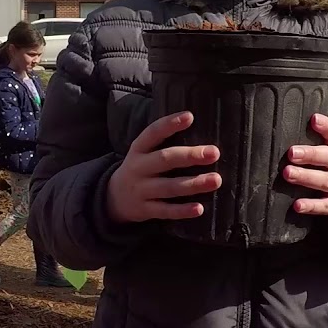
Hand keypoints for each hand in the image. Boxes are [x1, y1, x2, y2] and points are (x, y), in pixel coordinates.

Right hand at [105, 111, 221, 223]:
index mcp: (138, 149)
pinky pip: (165, 210)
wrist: (112, 198)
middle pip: (164, 160)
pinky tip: (199, 208)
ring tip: (215, 180)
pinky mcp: (145, 210)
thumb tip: (199, 127)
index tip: (189, 116)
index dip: (169, 124)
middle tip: (214, 152)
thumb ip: (163, 143)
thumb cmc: (140, 169)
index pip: (153, 133)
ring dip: (193, 184)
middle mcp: (138, 168)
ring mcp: (141, 190)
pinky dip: (182, 210)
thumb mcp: (143, 153)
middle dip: (189, 156)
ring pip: (169, 187)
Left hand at [284, 114, 327, 227]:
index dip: (327, 126)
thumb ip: (317, 146)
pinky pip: (327, 206)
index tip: (314, 119)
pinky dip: (312, 205)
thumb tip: (287, 129)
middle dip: (312, 154)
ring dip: (307, 177)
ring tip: (288, 173)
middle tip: (292, 152)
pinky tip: (298, 205)